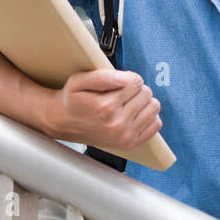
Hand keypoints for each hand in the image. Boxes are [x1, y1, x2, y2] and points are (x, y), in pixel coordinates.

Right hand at [46, 68, 161, 152]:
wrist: (63, 123)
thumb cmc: (72, 100)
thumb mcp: (78, 81)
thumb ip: (102, 76)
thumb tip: (125, 79)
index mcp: (105, 106)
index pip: (136, 81)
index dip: (128, 78)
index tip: (118, 82)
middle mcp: (116, 123)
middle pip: (146, 93)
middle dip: (135, 89)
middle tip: (121, 93)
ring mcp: (124, 135)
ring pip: (154, 106)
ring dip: (143, 101)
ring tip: (127, 102)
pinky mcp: (130, 143)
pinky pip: (156, 124)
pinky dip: (148, 116)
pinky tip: (133, 114)